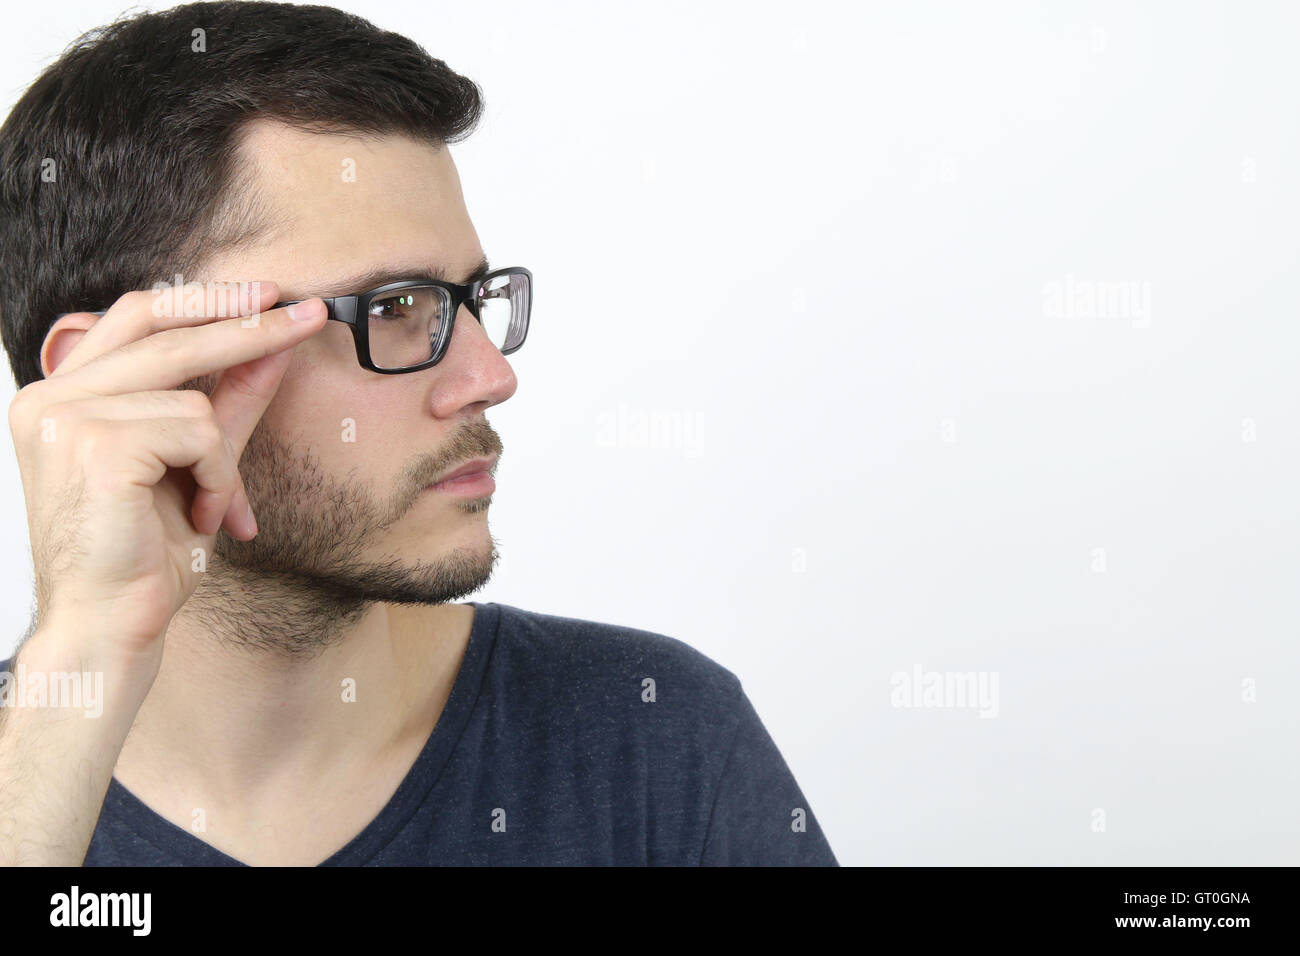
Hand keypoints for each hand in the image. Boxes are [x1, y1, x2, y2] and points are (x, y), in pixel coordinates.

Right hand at [7, 281, 325, 660]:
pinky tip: (198, 516)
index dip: (204, 298)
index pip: (135, 316)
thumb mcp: (194, 462)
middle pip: (165, 331)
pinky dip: (217, 476)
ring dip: (222, 457)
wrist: (111, 625)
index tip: (266, 294)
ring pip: (192, 395)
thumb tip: (272, 343)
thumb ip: (226, 401)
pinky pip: (198, 432)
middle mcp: (50, 396)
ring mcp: (64, 416)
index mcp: (61, 395)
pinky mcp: (95, 444)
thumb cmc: (143, 553)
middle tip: (309, 315)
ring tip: (211, 504)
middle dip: (246, 324)